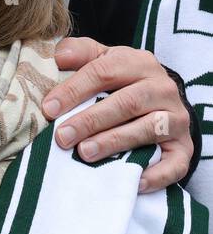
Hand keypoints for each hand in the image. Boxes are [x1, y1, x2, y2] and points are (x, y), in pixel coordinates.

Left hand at [47, 38, 191, 191]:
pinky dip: (155, 174)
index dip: (74, 90)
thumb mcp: (101, 58)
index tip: (49, 109)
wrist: (159, 97)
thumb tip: (59, 57)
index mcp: (138, 62)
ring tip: (84, 153)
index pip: (103, 72)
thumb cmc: (120, 78)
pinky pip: (175, 163)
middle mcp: (162, 89)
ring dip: (114, 142)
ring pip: (147, 130)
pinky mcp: (184, 147)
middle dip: (91, 121)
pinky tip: (131, 181)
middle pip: (126, 103)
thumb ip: (80, 52)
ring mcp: (176, 119)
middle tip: (62, 137)